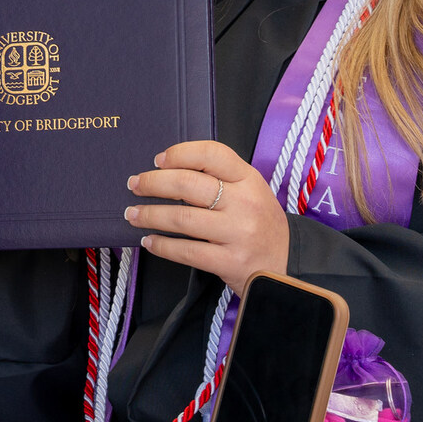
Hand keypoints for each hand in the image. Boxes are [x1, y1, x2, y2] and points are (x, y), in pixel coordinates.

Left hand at [126, 141, 285, 295]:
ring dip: (150, 215)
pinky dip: (162, 246)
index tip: (158, 160)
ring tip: (132, 214)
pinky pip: (187, 252)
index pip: (212, 154)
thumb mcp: (252, 193)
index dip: (180, 153)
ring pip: (182, 219)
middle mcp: (245, 203)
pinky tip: (149, 241)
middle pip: (189, 185)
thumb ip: (221, 180)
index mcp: (250, 180)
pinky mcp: (230, 263)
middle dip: (154, 183)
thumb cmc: (262, 226)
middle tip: (135, 184)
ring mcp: (238, 234)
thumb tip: (171, 171)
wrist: (290, 268)